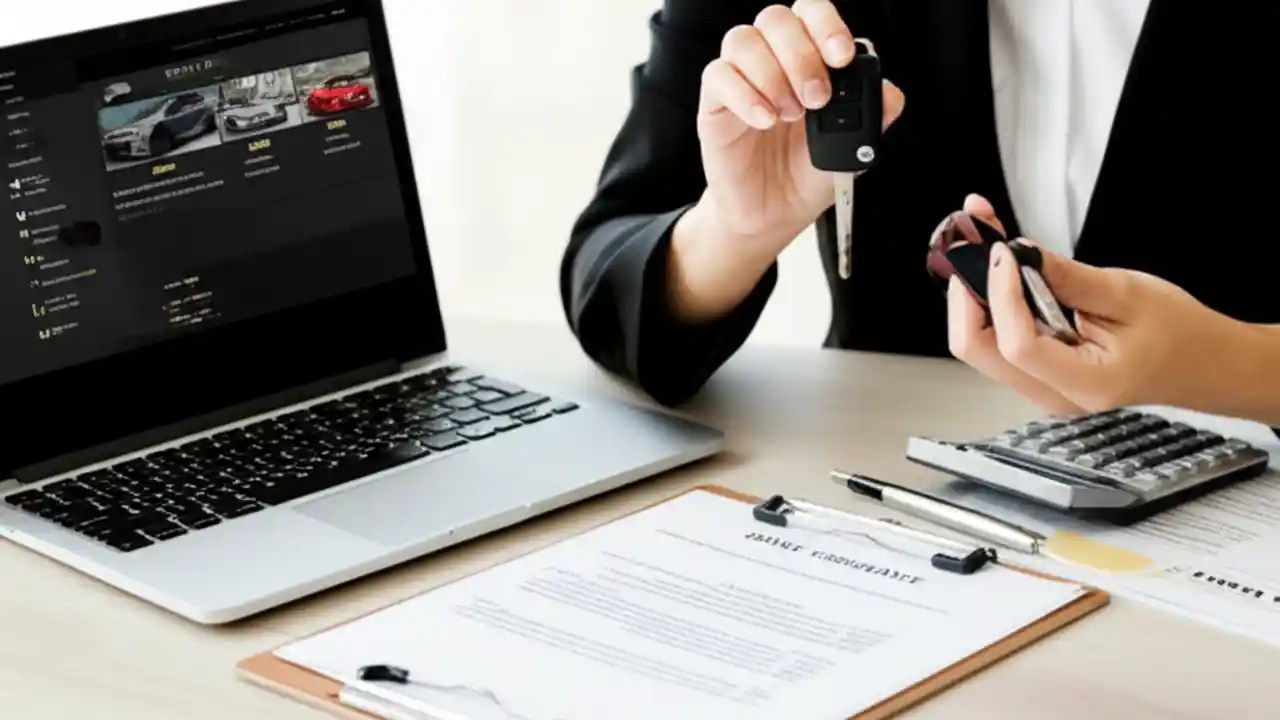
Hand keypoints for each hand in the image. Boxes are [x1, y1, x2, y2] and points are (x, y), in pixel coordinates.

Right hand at [668, 0, 904, 321]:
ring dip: (771, 74)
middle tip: (817, 98)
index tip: (841, 57)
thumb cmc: (807, 174)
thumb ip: (874, 118)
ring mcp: (741, 79)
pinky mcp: (715, 105)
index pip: (812, 14)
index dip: (826, 26)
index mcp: (809, 58)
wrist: (774, 214)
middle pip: (775, 19)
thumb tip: (890, 93)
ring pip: (742, 40)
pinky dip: (744, 96)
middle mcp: (773, 60)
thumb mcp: (853, 150)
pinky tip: (764, 121)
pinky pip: (718, 77)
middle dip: (801, 54)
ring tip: (789, 115)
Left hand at [950, 196, 1276, 420]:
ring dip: (975, 291)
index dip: (1000, 294)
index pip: (1017, 344)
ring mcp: (1040, 387)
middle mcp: (1053, 394)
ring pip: (979, 344)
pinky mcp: (1037, 372)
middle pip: (978, 349)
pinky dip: (990, 301)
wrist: (1203, 364)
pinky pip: (997, 339)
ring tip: (984, 241)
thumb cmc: (1180, 334)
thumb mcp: (1129, 294)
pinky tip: (998, 266)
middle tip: (974, 242)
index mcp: (1085, 383)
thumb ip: (1068, 278)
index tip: (1003, 252)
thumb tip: (1018, 254)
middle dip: (968, 292)